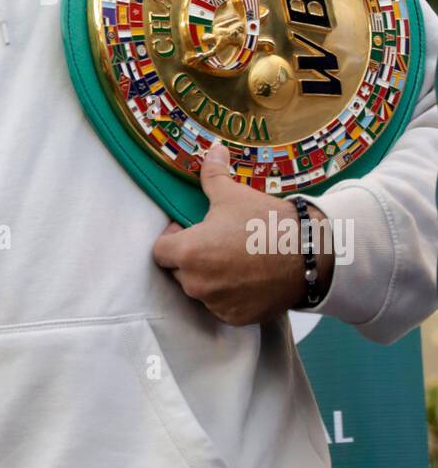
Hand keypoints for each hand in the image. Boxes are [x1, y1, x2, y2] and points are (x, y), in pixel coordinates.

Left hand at [152, 141, 334, 324]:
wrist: (307, 254)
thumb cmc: (264, 221)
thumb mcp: (233, 194)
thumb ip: (213, 174)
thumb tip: (212, 149)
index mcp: (187, 252)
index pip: (160, 251)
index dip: (172, 238)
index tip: (189, 230)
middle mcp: (195, 283)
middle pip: (179, 271)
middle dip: (191, 258)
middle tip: (216, 242)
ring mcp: (215, 304)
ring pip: (201, 289)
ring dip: (209, 277)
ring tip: (234, 259)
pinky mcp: (235, 317)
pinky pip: (221, 306)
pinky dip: (229, 295)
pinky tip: (247, 277)